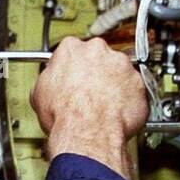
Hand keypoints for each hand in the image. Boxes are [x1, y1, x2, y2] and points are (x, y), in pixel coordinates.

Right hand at [29, 36, 146, 179]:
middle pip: (99, 57)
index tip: (72, 76)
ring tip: (103, 105)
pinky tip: (117, 112)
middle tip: (89, 92)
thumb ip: (49, 79)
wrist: (87, 131)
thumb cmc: (65, 114)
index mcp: (71, 49)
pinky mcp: (139, 83)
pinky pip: (135, 90)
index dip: (72, 66)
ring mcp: (122, 66)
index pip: (72, 50)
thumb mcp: (40, 94)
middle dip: (96, 72)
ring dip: (114, 85)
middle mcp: (99, 51)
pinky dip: (129, 100)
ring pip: (120, 72)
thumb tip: (50, 84)